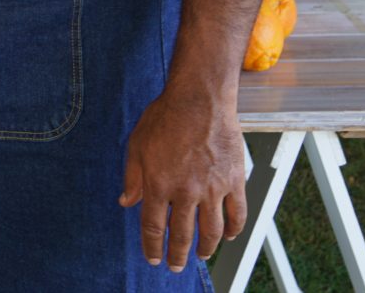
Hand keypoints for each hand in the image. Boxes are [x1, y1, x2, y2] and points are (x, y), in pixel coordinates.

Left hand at [119, 82, 245, 271]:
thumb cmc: (165, 117)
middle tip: (175, 266)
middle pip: (183, 235)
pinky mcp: (235, 181)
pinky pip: (238, 213)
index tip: (153, 259)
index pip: (154, 228)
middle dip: (177, 256)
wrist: (200, 99)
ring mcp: (213, 188)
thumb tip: (126, 202)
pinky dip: (234, 229)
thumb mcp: (137, 144)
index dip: (153, 248)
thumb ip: (132, 177)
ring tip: (201, 256)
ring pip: (211, 231)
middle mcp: (186, 192)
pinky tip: (228, 236)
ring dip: (206, 248)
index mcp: (159, 185)